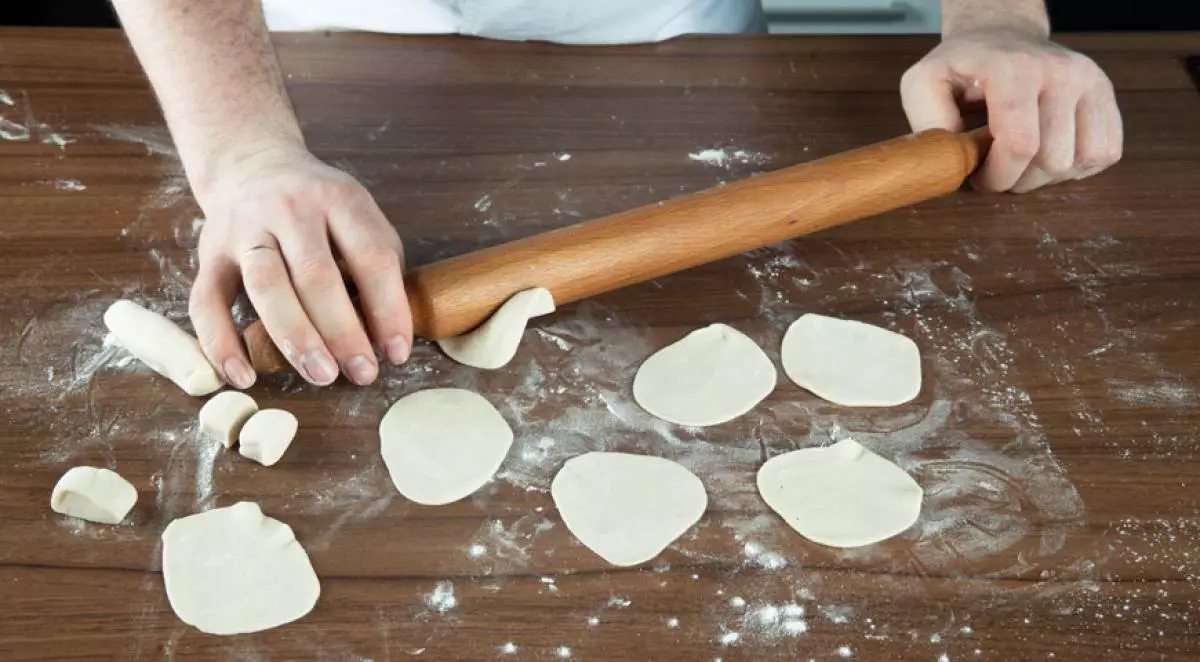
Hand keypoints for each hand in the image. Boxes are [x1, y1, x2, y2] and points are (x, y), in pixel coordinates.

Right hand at [189, 140, 412, 387]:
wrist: (252, 165)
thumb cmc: (319, 209)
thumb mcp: (357, 218)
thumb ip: (375, 265)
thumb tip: (387, 335)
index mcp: (339, 201)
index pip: (371, 257)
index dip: (389, 309)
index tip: (397, 353)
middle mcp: (290, 210)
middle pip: (316, 275)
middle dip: (343, 331)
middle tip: (363, 373)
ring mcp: (245, 230)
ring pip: (267, 287)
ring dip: (295, 337)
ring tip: (322, 375)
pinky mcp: (210, 254)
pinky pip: (207, 302)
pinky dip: (221, 343)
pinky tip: (242, 376)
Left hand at [900, 26, 1122, 192]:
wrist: (1002, 35)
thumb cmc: (962, 66)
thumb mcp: (923, 82)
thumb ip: (928, 120)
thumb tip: (950, 157)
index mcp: (1014, 69)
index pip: (1021, 143)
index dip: (999, 176)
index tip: (979, 179)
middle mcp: (1060, 72)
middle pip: (1052, 160)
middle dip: (1019, 180)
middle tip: (996, 169)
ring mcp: (1090, 82)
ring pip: (1081, 161)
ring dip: (1047, 176)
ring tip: (1021, 162)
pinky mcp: (1106, 95)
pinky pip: (1105, 153)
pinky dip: (1076, 168)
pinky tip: (1048, 155)